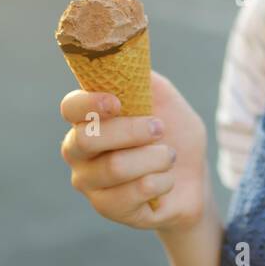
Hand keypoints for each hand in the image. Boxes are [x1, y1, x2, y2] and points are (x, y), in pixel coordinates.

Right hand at [59, 70, 208, 231]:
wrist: (194, 178)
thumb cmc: (174, 135)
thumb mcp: (165, 100)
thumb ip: (143, 79)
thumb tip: (125, 57)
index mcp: (89, 119)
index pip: (70, 107)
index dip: (89, 103)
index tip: (118, 102)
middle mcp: (79, 152)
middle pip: (88, 139)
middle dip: (132, 131)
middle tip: (160, 128)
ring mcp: (90, 183)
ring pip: (115, 167)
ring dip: (155, 158)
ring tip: (168, 156)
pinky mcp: (109, 209)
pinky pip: (135, 193)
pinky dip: (162, 181)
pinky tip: (166, 180)